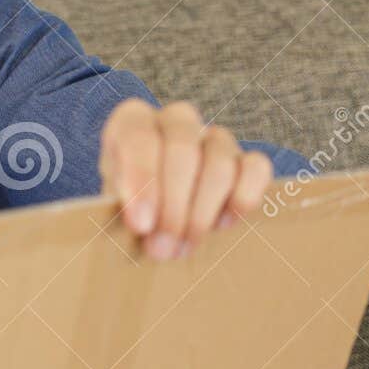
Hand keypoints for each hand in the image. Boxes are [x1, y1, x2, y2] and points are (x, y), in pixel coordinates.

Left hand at [98, 99, 274, 260]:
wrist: (157, 213)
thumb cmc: (128, 203)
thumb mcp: (111, 202)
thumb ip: (122, 206)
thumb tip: (143, 224)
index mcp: (133, 120)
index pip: (138, 136)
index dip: (141, 179)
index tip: (140, 224)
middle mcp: (176, 120)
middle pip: (182, 148)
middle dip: (173, 205)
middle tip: (162, 248)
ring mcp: (215, 137)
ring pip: (219, 163)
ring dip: (202, 213)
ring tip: (184, 247)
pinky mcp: (246, 158)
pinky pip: (257, 168)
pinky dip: (243, 198)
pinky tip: (222, 224)